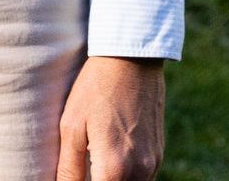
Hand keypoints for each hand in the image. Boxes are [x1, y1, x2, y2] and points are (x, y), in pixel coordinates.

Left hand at [54, 55, 164, 180]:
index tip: (71, 176)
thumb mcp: (72, 127)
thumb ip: (69, 169)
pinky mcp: (159, 155)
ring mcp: (152, 164)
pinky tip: (110, 159)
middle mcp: (139, 172)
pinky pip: (142, 179)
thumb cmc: (95, 89)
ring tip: (94, 163)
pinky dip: (126, 177)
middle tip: (84, 168)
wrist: (131, 60)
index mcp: (114, 169)